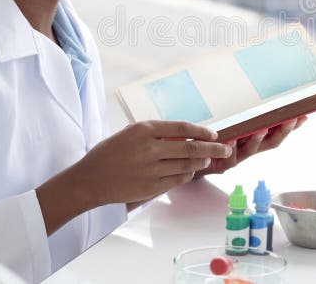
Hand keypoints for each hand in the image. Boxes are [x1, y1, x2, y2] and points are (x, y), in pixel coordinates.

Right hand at [37, 120, 231, 234]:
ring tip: (208, 159)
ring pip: (187, 165)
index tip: (213, 134)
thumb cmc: (110, 153)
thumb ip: (156, 133)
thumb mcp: (130, 133)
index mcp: (144, 129)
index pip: (182, 128)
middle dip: (212, 148)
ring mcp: (151, 169)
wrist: (90, 179)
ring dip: (201, 162)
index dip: (201, 131)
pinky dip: (187, 174)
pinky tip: (190, 170)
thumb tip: (186, 134)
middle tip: (225, 149)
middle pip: (190, 148)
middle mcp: (150, 148)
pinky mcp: (151, 187)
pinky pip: (178, 179)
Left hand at [194, 116, 306, 176]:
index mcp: (252, 141)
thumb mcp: (228, 125)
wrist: (190, 160)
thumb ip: (240, 116)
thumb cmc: (210, 140)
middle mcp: (247, 151)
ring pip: (251, 151)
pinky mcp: (220, 164)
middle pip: (271, 143)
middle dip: (282, 131)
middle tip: (291, 119)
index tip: (304, 115)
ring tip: (262, 128)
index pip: (277, 133)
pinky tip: (232, 140)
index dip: (291, 127)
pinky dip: (231, 147)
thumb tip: (255, 95)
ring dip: (257, 139)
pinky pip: (228, 157)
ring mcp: (235, 158)